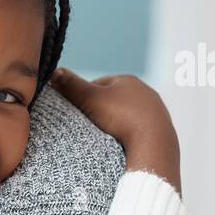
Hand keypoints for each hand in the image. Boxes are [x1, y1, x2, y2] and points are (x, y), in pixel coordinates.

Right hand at [52, 67, 181, 195]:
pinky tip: (119, 143)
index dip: (83, 97)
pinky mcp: (160, 129)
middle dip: (99, 111)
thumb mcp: (90, 99)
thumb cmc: (121, 117)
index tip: (74, 111)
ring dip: (114, 123)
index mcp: (128, 80)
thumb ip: (71, 86)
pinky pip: (137, 129)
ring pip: (126, 115)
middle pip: (113, 100)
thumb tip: (54, 71)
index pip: (98, 84)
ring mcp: (155, 111)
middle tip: (85, 126)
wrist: (153, 143)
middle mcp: (144, 91)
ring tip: (101, 137)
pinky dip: (127, 134)